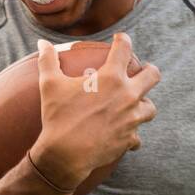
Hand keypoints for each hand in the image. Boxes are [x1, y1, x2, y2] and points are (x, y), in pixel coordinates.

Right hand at [28, 33, 160, 189]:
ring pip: (150, 108)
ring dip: (143, 105)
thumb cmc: (57, 116)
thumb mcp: (49, 85)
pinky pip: (137, 137)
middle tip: (142, 71)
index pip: (123, 49)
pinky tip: (124, 135)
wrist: (65, 154)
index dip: (122, 40)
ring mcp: (131, 119)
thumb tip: (42, 43)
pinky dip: (132, 135)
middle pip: (152, 75)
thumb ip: (47, 60)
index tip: (119, 40)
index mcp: (111, 77)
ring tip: (134, 105)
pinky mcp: (129, 139)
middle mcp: (127, 95)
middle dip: (149, 70)